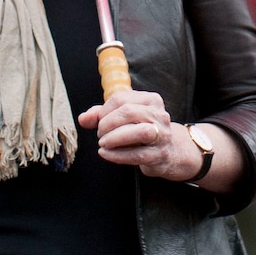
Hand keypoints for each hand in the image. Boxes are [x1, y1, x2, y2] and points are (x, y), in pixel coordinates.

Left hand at [79, 88, 207, 182]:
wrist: (171, 152)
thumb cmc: (143, 131)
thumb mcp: (124, 119)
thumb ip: (102, 116)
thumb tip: (83, 119)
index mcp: (151, 100)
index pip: (122, 98)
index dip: (104, 111)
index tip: (98, 122)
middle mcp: (159, 115)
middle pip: (129, 112)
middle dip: (108, 123)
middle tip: (100, 134)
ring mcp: (162, 136)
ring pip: (139, 131)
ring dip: (115, 137)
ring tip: (103, 143)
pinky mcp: (160, 155)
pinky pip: (138, 154)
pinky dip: (117, 155)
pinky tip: (106, 154)